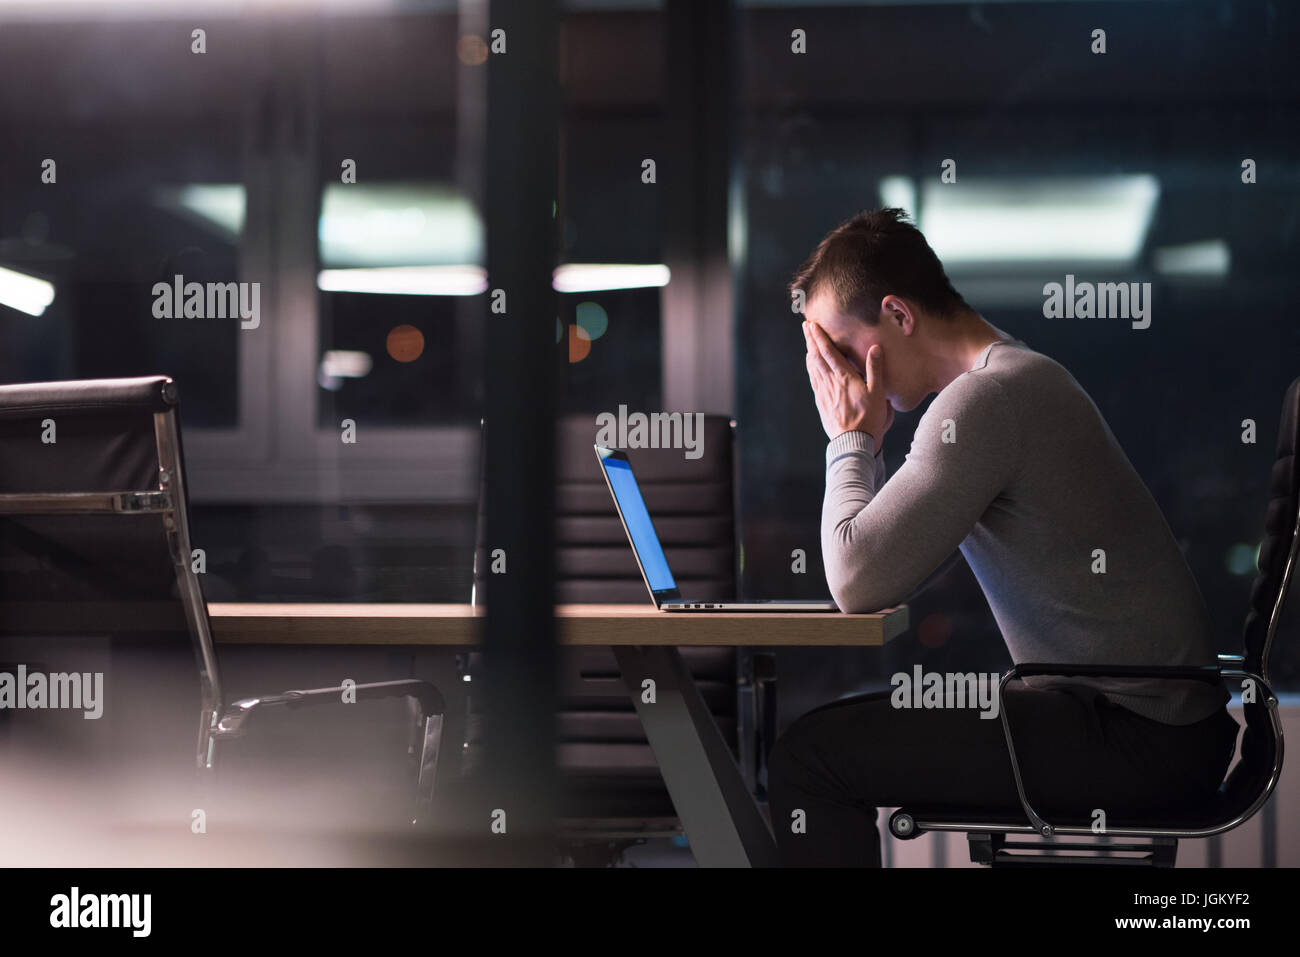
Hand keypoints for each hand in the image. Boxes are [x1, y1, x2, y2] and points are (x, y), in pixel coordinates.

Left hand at [803, 320, 892, 444]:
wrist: (853, 441)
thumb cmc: (869, 418)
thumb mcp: (877, 392)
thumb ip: (875, 369)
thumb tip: (875, 348)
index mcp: (844, 377)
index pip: (829, 352)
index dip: (820, 337)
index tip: (813, 325)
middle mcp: (831, 382)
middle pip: (817, 357)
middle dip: (811, 340)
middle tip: (805, 326)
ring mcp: (824, 393)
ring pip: (813, 368)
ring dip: (810, 353)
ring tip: (807, 342)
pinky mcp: (822, 403)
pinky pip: (814, 381)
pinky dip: (811, 369)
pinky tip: (811, 366)